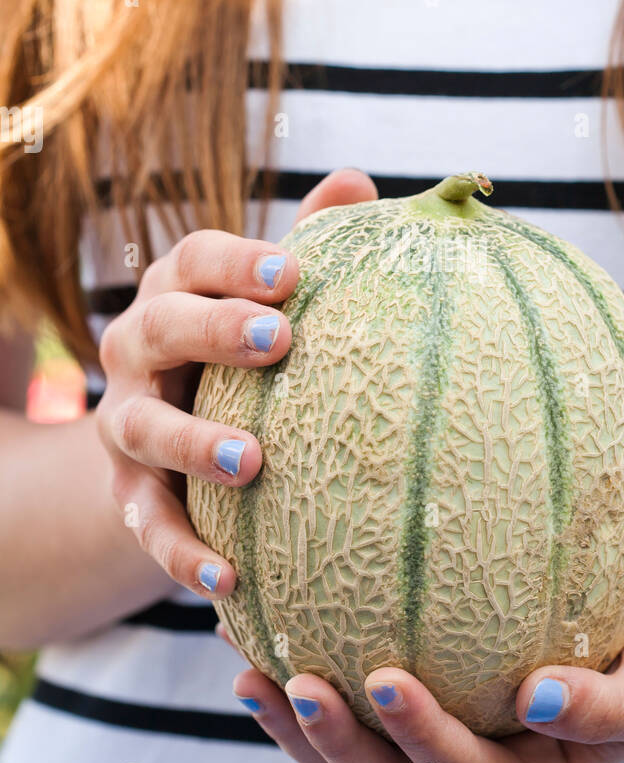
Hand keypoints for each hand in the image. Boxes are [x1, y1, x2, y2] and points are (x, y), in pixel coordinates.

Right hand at [95, 168, 376, 596]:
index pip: (194, 259)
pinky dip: (182, 552)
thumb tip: (359, 181)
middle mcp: (138, 348)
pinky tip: (229, 582)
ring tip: (253, 461)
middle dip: (213, 330)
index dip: (237, 262)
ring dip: (193, 444)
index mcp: (177, 290)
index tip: (293, 274)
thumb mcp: (269, 299)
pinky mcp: (128, 492)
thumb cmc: (243, 351)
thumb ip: (311, 243)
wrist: (173, 441)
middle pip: (159, 326)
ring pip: (143, 427)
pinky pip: (147, 524)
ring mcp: (125, 422)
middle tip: (278, 341)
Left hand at [230, 592, 623, 762]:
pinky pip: (341, 728)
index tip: (385, 677)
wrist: (623, 648)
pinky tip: (257, 643)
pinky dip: (295, 697)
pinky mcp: (400, 736)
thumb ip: (613, 706)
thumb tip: (538, 697)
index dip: (420, 737)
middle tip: (300, 682)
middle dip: (339, 743)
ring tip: (251, 673)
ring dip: (296, 729)